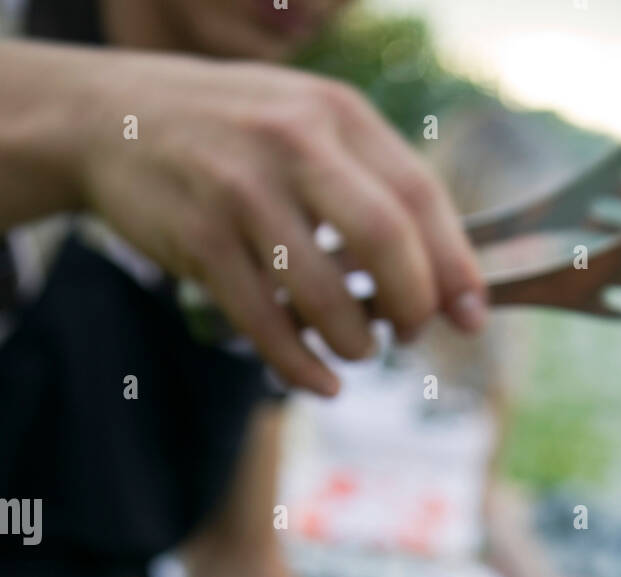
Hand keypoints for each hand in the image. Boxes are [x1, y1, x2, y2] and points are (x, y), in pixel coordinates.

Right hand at [76, 50, 486, 393]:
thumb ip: (372, 186)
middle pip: (387, 241)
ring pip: (326, 295)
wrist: (111, 120)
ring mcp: (243, 191)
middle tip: (408, 334)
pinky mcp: (200, 238)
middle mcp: (294, 144)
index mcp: (336, 115)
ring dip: (355, 343)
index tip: (472, 317)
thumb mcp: (306, 127)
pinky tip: (320, 381)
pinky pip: (267, 324)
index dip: (455, 267)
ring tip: (357, 350)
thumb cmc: (232, 137)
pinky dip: (302, 367)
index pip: (420, 196)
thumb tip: (449, 278)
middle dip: (412, 307)